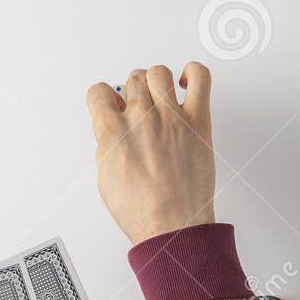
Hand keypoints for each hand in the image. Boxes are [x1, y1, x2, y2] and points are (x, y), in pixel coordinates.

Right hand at [85, 62, 215, 243]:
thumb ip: (106, 146)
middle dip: (132, 92)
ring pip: (159, 73)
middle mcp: (140, 118)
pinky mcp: (198, 121)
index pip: (99, 92)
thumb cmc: (142, 211)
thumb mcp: (105, 179)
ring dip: (156, 81)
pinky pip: (200, 77)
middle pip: (132, 80)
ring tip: (160, 96)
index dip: (103, 98)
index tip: (111, 104)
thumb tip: (110, 131)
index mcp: (112, 131)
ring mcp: (171, 117)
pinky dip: (193, 72)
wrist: (173, 226)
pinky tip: (186, 82)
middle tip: (139, 107)